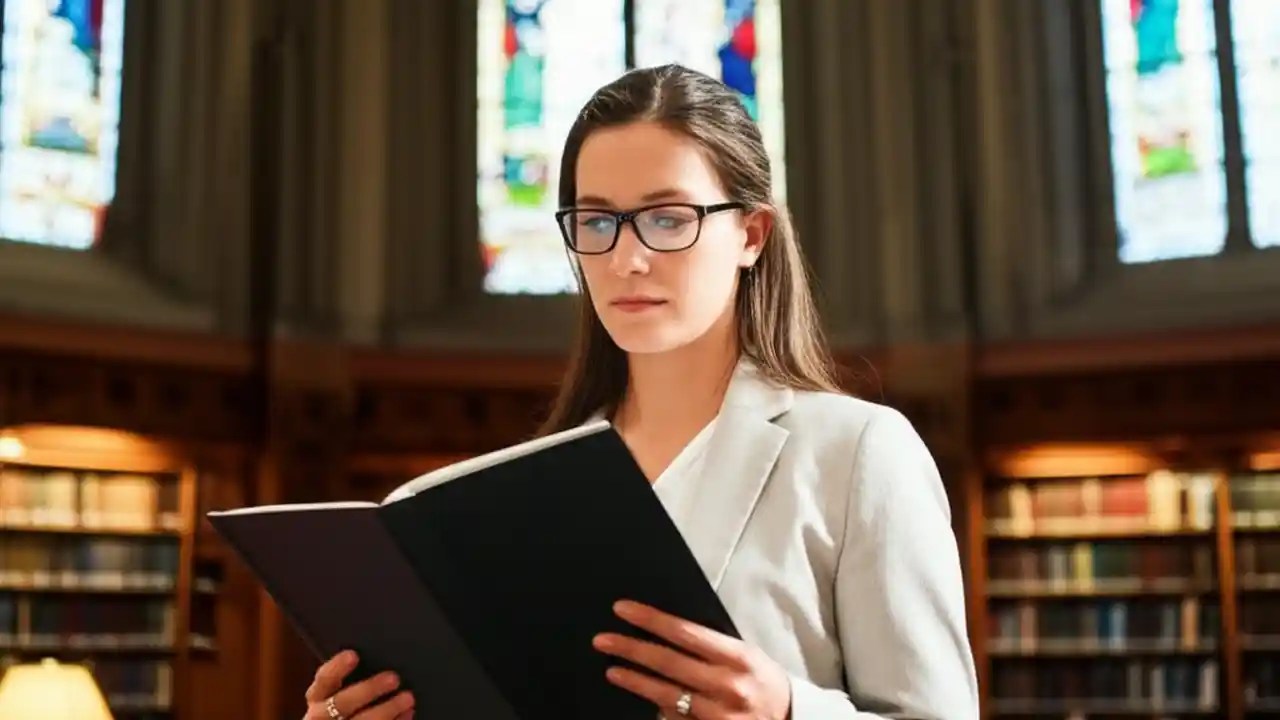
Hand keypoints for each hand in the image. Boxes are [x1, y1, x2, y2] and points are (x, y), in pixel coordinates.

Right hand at [303, 650, 414, 719]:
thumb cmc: (342, 708)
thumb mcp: (336, 694)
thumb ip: (351, 679)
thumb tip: (381, 660)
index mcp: (317, 698)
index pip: (324, 680)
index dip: (337, 667)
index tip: (353, 655)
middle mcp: (321, 716)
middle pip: (342, 703)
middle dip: (368, 690)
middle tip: (394, 678)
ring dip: (386, 710)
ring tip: (408, 698)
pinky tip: (408, 714)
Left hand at [594, 600, 791, 719]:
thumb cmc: (765, 681)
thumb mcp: (746, 655)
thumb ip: (711, 647)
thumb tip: (668, 634)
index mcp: (737, 656)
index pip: (684, 632)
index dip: (650, 620)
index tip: (623, 610)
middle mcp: (727, 685)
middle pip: (668, 663)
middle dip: (631, 649)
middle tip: (602, 640)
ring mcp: (719, 715)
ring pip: (667, 696)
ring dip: (636, 682)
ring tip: (613, 670)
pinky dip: (660, 711)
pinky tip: (646, 703)